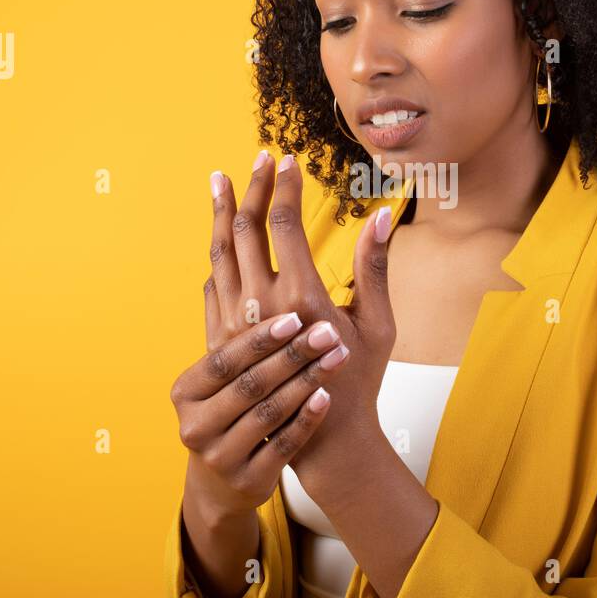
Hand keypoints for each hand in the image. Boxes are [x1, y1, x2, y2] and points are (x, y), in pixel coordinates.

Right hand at [170, 310, 343, 519]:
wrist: (223, 480)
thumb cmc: (228, 410)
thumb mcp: (218, 379)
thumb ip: (227, 330)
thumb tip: (230, 263)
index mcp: (185, 392)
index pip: (224, 361)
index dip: (259, 339)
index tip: (294, 317)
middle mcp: (195, 426)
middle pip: (249, 385)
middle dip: (292, 355)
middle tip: (327, 332)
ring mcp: (220, 457)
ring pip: (269, 414)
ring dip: (306, 382)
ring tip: (337, 357)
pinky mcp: (248, 482)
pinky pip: (284, 446)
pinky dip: (306, 419)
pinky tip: (327, 396)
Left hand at [205, 149, 399, 483]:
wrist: (321, 440)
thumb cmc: (358, 381)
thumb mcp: (378, 324)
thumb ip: (375, 266)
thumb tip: (383, 216)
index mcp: (302, 300)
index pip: (284, 227)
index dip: (286, 188)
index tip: (289, 159)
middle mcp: (262, 308)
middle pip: (246, 231)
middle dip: (254, 188)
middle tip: (259, 157)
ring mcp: (235, 325)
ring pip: (220, 255)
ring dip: (221, 214)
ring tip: (221, 181)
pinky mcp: (222, 340)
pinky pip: (213, 286)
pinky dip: (217, 256)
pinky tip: (220, 238)